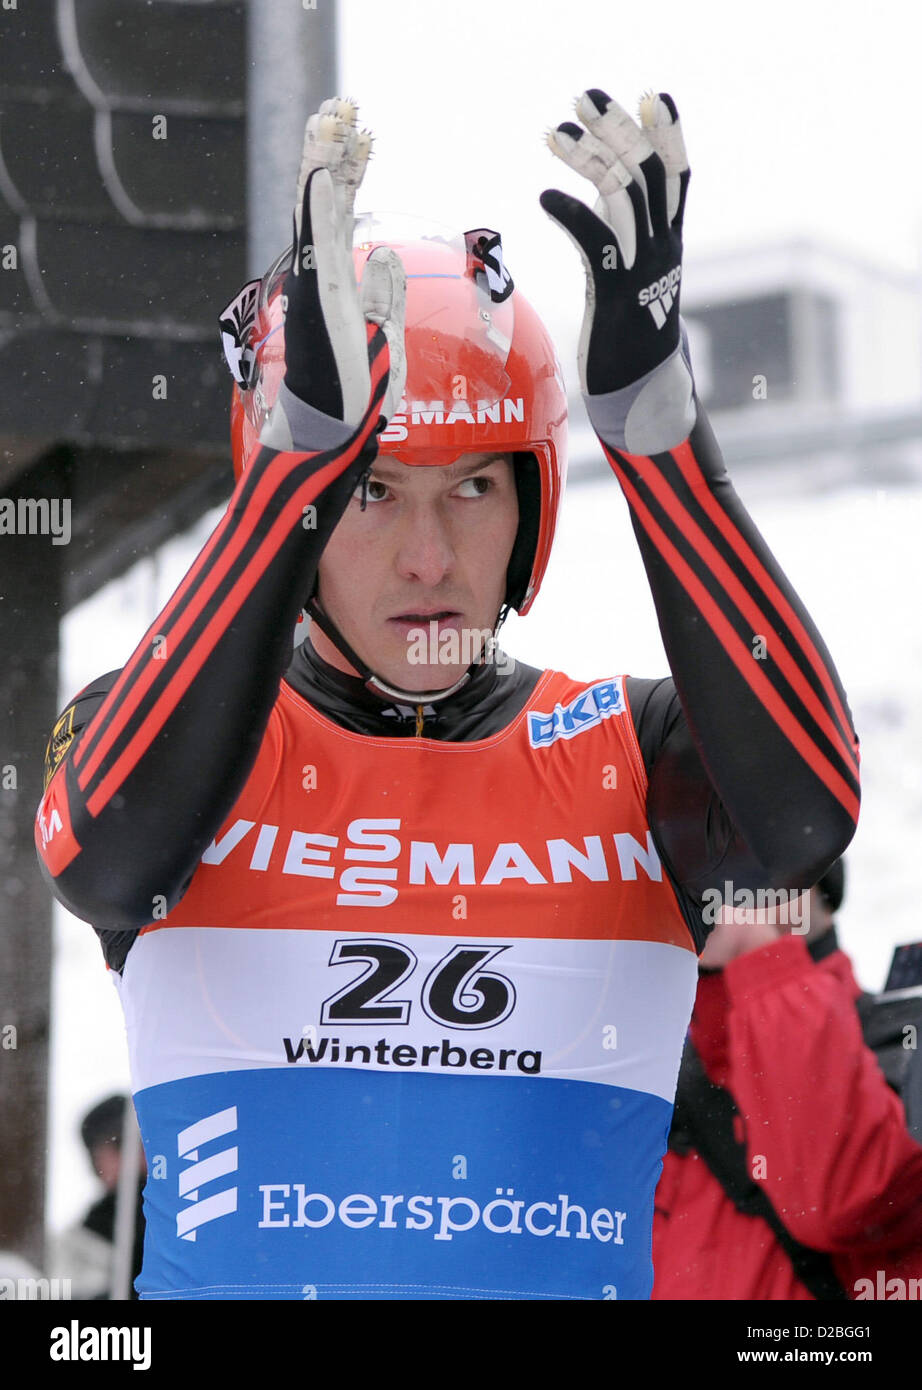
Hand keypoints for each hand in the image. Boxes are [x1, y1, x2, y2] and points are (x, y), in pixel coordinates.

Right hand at [263, 98, 406, 448]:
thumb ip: (382, 292)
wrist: (333, 426)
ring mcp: (317, 286)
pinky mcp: (320, 298)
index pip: (342, 217)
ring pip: (317, 213)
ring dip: (323, 166)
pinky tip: (322, 173)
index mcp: (335, 281)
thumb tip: (389, 256)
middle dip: (335, 156)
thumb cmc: (354, 390)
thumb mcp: (381, 330)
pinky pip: (319, 244)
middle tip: (341, 109)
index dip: (349, 177)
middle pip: (327, 204)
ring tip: (329, 120)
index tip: (358, 139)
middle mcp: (320, 277)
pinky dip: (318, 208)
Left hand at [541, 89, 693, 452]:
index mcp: (670, 243)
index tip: (650, 96)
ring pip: (623, 195)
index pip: (679, 175)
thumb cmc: (631, 343)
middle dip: (616, 128)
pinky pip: (597, 241)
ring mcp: (643, 269)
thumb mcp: (632, 281)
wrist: (642, 395)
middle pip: (648, 170)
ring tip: (552, 131)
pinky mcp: (617, 293)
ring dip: (586, 157)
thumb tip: (606, 208)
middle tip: (583, 96)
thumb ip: (624, 241)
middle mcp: (662, 249)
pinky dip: (571, 213)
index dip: (669, 133)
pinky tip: (544, 197)